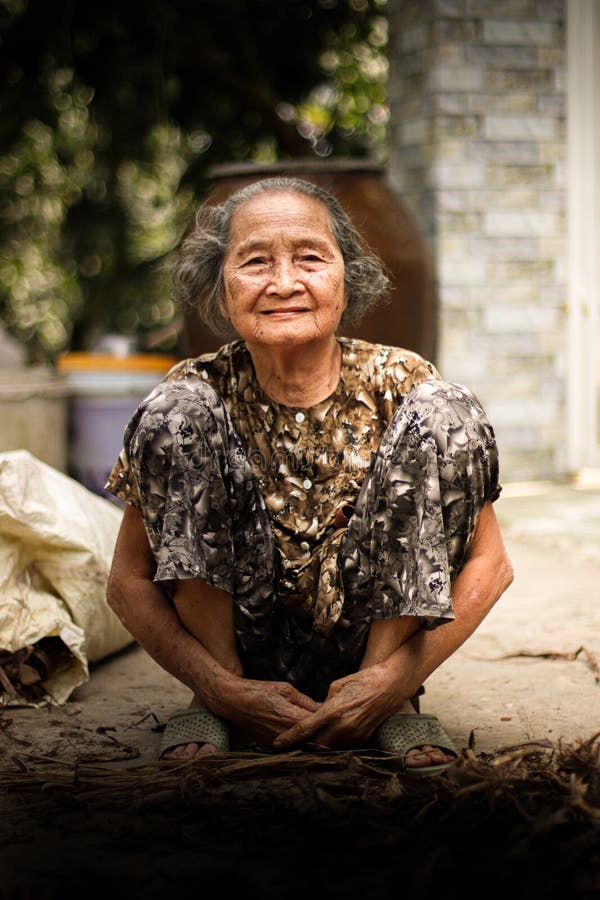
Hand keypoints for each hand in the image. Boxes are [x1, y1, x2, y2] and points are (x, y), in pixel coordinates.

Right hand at [217, 677, 320, 749]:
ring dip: (307, 737)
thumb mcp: (286, 689)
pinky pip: (286, 746)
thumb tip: (322, 708)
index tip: (334, 717)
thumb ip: (306, 701)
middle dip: (320, 732)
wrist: (234, 701)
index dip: (328, 722)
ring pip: (299, 744)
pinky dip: (292, 740)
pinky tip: (293, 731)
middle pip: (311, 739)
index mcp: (293, 719)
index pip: (319, 726)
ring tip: (313, 728)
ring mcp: (276, 744)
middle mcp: (286, 735)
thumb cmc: (260, 692)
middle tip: (327, 724)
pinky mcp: (268, 747)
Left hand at [272, 662, 398, 750]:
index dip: (289, 738)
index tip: (277, 744)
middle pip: (316, 745)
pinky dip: (335, 740)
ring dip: (321, 744)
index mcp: (333, 711)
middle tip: (294, 743)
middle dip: (305, 745)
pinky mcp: (363, 737)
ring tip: (312, 739)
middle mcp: (343, 727)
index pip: (306, 729)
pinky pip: (344, 744)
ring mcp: (354, 734)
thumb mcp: (338, 685)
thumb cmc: (363, 680)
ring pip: (330, 746)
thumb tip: (318, 713)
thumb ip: (325, 703)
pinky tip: (332, 734)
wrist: (390, 685)